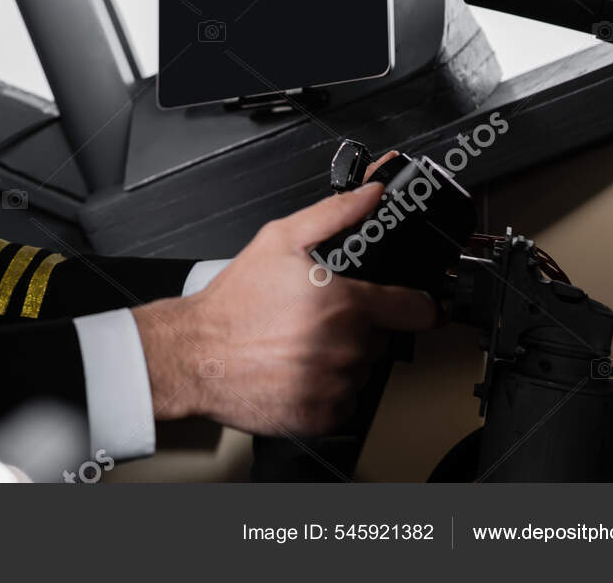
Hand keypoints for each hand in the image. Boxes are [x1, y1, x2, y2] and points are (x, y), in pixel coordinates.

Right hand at [131, 176, 436, 436]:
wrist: (194, 356)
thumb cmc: (233, 304)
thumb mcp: (278, 240)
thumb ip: (334, 215)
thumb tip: (372, 195)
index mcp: (347, 305)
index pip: (418, 311)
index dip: (412, 303)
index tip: (405, 305)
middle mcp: (348, 348)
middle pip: (382, 339)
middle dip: (360, 327)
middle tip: (322, 318)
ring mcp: (338, 386)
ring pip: (363, 370)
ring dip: (343, 359)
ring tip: (304, 345)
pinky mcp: (324, 417)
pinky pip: (345, 402)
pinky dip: (328, 390)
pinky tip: (299, 371)